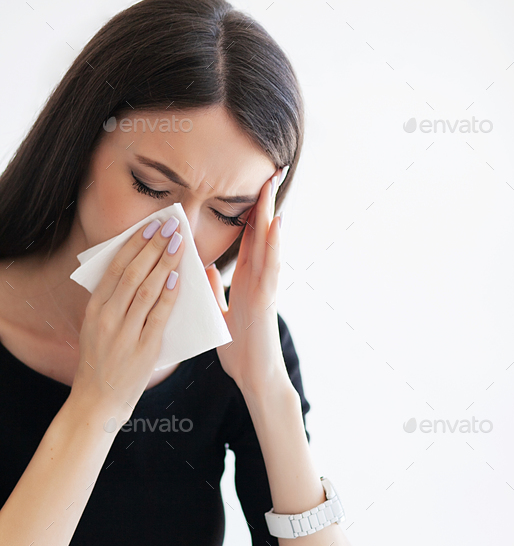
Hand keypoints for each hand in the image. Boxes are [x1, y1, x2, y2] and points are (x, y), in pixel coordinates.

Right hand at [70, 219, 183, 424]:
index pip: (115, 267)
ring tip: (178, 244)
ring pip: (146, 290)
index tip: (150, 226)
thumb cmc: (101, 362)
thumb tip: (138, 271)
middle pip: (132, 273)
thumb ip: (113, 303)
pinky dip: (168, 295)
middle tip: (170, 226)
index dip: (134, 244)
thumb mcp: (96, 327)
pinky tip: (177, 278)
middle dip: (153, 246)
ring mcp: (125, 333)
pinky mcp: (143, 349)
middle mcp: (107, 318)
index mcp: (94, 308)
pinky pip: (158, 316)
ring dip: (164, 263)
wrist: (98, 400)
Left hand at [205, 169, 290, 397]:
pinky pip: (269, 267)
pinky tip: (277, 223)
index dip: (250, 212)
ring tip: (273, 184)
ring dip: (271, 213)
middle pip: (261, 233)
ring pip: (268, 243)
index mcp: (246, 280)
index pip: (248, 238)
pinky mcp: (265, 299)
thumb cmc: (240, 349)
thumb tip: (204, 268)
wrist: (254, 376)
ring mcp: (264, 287)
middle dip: (264, 202)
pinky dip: (273, 245)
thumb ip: (215, 291)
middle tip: (271, 170)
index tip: (253, 185)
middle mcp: (257, 278)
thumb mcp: (221, 314)